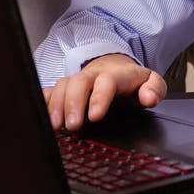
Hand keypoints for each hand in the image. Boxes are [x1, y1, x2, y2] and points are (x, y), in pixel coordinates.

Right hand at [43, 54, 166, 130]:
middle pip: (78, 82)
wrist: (115, 68)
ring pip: (62, 86)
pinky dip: (43, 101)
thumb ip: (154, 88)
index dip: (99, 97)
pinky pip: (50, 90)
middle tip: (72, 125)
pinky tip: (39, 113)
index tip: (95, 116)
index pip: (106, 81)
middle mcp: (92, 75)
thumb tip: (149, 98)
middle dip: (73, 103)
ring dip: (56, 105)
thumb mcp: (150, 82)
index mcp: (115, 75)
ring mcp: (77, 80)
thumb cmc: (131, 81)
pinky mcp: (64, 88)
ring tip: (55, 126)